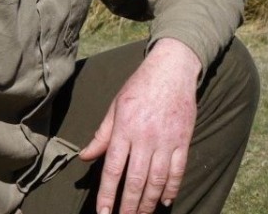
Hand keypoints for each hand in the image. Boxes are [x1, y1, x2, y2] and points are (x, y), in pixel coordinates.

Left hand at [79, 38, 201, 213]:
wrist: (173, 69)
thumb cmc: (140, 86)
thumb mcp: (115, 106)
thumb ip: (101, 135)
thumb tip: (84, 157)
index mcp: (124, 129)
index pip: (113, 170)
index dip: (108, 195)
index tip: (104, 213)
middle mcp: (145, 137)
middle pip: (136, 180)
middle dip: (129, 205)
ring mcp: (167, 140)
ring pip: (158, 179)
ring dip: (149, 202)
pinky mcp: (183, 139)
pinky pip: (178, 170)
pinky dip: (172, 188)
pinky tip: (166, 201)